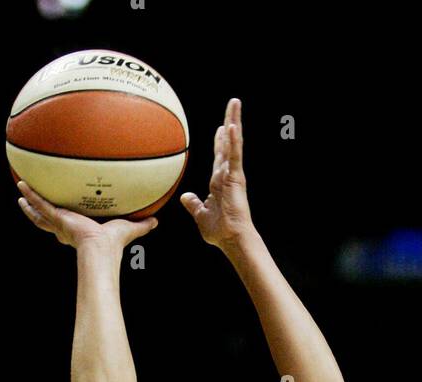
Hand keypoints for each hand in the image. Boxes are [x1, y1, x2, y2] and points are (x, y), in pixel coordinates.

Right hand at [17, 180, 157, 250]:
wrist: (101, 249)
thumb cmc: (113, 245)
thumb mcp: (128, 229)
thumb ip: (141, 225)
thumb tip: (157, 221)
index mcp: (79, 233)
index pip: (67, 227)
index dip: (62, 223)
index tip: (60, 216)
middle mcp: (66, 229)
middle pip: (48, 221)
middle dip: (39, 213)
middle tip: (31, 204)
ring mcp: (59, 224)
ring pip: (39, 213)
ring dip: (29, 204)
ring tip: (20, 192)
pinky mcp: (57, 219)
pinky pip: (39, 204)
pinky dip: (30, 195)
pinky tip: (21, 185)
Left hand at [180, 97, 253, 248]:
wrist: (231, 239)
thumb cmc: (220, 232)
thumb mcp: (201, 215)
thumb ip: (194, 204)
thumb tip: (185, 196)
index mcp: (219, 181)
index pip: (220, 156)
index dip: (221, 141)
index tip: (221, 128)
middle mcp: (227, 174)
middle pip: (228, 143)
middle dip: (230, 122)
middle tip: (233, 104)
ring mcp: (233, 174)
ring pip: (233, 142)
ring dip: (234, 121)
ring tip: (235, 103)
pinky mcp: (236, 177)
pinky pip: (234, 155)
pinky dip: (233, 141)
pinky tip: (231, 125)